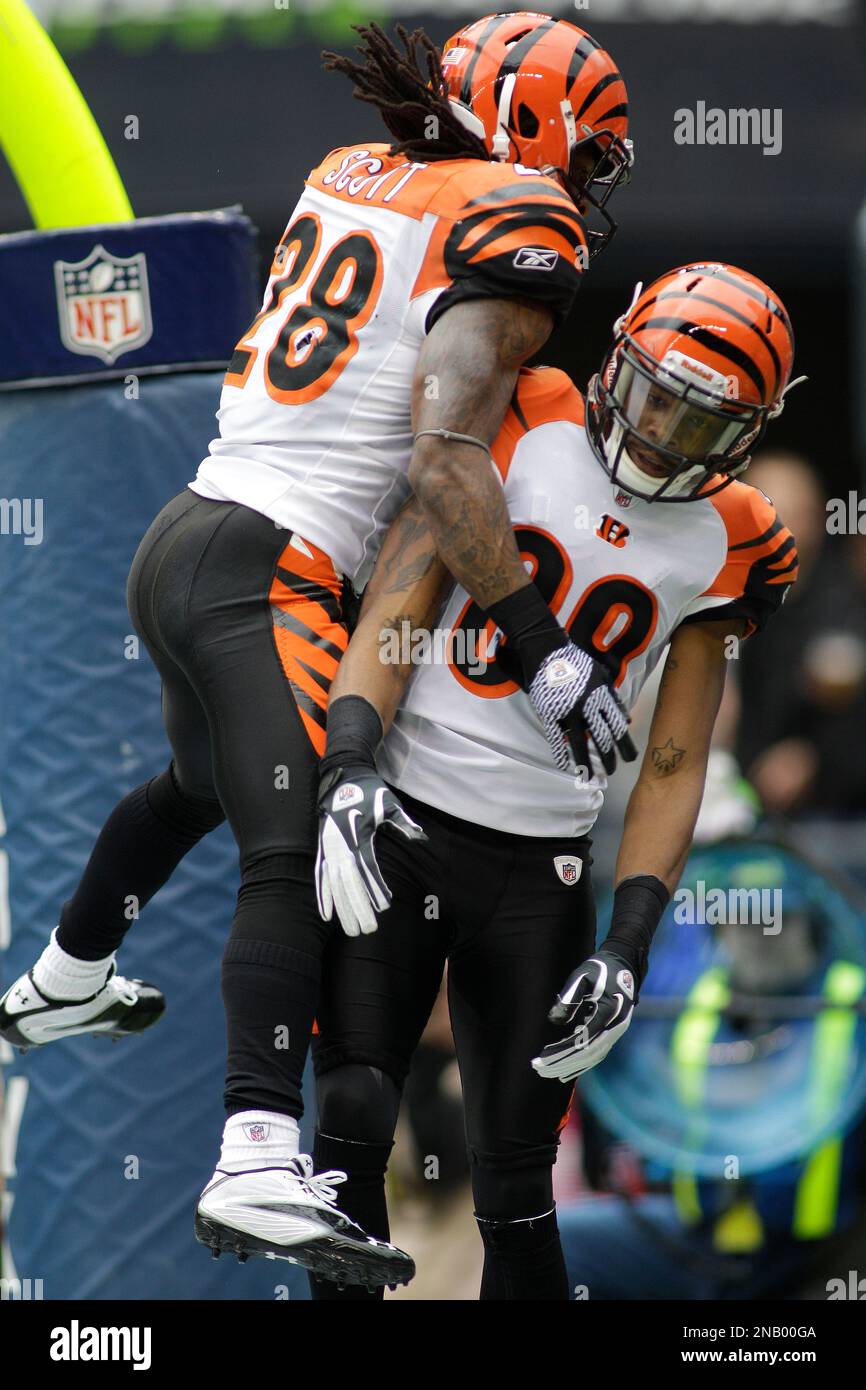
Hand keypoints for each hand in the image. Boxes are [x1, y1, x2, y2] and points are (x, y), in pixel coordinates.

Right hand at [315, 766, 425, 936]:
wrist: (343, 776)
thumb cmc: (370, 791)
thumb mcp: (389, 803)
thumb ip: (403, 822)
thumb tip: (420, 838)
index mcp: (357, 835)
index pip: (366, 869)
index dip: (374, 888)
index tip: (384, 906)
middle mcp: (340, 845)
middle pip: (349, 883)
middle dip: (357, 907)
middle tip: (367, 929)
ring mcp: (329, 848)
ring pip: (334, 885)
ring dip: (342, 908)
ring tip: (351, 929)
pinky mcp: (323, 849)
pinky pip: (321, 877)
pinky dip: (323, 896)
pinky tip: (327, 914)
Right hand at [527, 642, 636, 775]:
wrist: (547, 650)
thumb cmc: (576, 662)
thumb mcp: (601, 676)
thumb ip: (613, 699)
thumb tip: (626, 720)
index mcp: (601, 696)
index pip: (617, 726)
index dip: (625, 744)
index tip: (630, 758)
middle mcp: (587, 705)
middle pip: (601, 738)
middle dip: (609, 758)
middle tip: (612, 772)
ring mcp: (567, 710)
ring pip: (579, 743)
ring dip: (586, 763)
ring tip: (591, 778)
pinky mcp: (549, 712)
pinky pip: (556, 738)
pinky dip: (560, 754)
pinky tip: (565, 766)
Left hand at [531, 950, 635, 1081]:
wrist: (624, 965)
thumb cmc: (600, 969)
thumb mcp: (582, 977)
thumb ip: (569, 997)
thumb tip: (555, 1020)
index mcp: (609, 1013)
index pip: (582, 1040)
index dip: (561, 1051)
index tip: (542, 1057)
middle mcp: (615, 1028)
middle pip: (586, 1054)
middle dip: (562, 1063)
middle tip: (538, 1069)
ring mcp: (616, 1033)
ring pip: (592, 1057)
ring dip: (570, 1067)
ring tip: (547, 1073)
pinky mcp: (612, 1034)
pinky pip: (596, 1054)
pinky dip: (581, 1065)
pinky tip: (566, 1073)